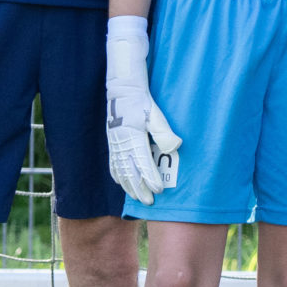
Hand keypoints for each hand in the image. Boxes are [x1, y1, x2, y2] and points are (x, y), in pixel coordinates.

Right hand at [104, 20, 180, 202]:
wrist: (122, 84)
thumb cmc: (142, 97)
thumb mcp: (154, 111)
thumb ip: (163, 130)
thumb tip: (174, 146)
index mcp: (131, 134)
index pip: (142, 162)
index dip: (150, 179)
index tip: (159, 191)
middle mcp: (120, 141)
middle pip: (129, 172)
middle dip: (140, 188)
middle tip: (151, 203)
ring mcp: (114, 142)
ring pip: (120, 170)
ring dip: (129, 186)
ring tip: (139, 198)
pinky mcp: (112, 140)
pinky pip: (113, 163)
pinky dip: (118, 176)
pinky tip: (122, 183)